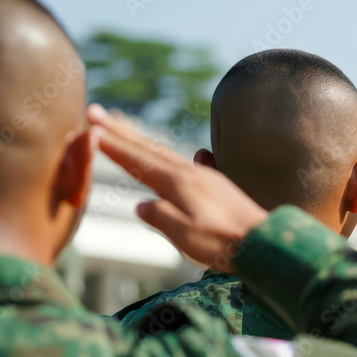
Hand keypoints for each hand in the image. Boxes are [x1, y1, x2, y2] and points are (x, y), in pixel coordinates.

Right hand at [88, 104, 268, 269]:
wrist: (266, 245)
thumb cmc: (225, 245)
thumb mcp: (185, 236)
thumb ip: (161, 217)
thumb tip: (141, 205)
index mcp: (179, 184)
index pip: (137, 161)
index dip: (112, 145)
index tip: (89, 128)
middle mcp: (192, 174)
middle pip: (149, 149)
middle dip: (121, 132)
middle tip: (96, 112)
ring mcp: (207, 178)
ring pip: (168, 155)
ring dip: (145, 142)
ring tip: (127, 129)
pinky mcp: (220, 188)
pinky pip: (190, 166)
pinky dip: (178, 159)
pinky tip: (191, 155)